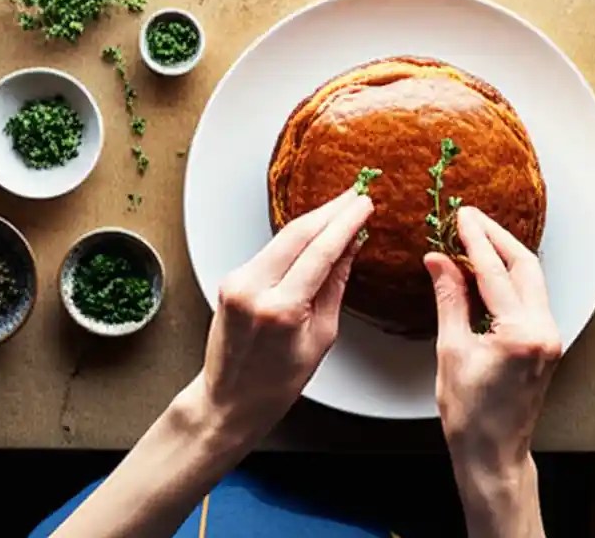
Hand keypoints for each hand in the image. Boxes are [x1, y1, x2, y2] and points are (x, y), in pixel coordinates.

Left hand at [196, 189, 372, 443]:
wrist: (230, 400)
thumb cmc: (277, 383)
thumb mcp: (321, 337)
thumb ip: (335, 286)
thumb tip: (351, 246)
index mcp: (280, 309)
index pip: (320, 251)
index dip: (346, 223)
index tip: (364, 204)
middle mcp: (253, 289)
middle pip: (297, 233)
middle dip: (330, 210)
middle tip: (356, 194)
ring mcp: (236, 281)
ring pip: (282, 238)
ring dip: (314, 220)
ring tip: (341, 208)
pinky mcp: (230, 279)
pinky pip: (270, 251)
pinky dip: (295, 239)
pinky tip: (314, 231)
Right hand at [426, 206, 560, 537]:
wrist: (494, 454)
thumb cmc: (470, 416)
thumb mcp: (451, 351)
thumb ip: (449, 299)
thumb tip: (440, 261)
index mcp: (521, 334)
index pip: (495, 273)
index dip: (475, 240)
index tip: (460, 216)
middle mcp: (544, 331)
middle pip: (524, 266)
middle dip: (496, 238)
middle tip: (470, 217)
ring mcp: (550, 337)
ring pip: (531, 279)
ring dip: (504, 255)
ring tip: (476, 237)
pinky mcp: (547, 342)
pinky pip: (531, 297)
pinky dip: (510, 278)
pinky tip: (488, 270)